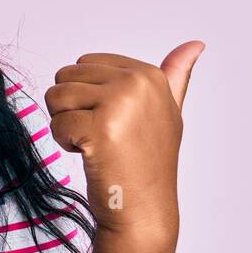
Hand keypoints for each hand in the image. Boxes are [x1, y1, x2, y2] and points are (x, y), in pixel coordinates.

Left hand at [45, 41, 203, 250]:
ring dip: (66, 125)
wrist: (143, 209)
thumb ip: (175, 76)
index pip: (84, 63)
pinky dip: (65, 144)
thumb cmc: (148, 162)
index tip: (114, 119)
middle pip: (65, 77)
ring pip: (56, 97)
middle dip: (72, 108)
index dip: (87, 95)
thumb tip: (195, 44)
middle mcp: (137, 83)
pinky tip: (91, 156)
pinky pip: (56, 123)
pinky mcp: (99, 128)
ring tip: (96, 144)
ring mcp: (119, 104)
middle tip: (102, 135)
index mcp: (149, 75)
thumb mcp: (167, 112)